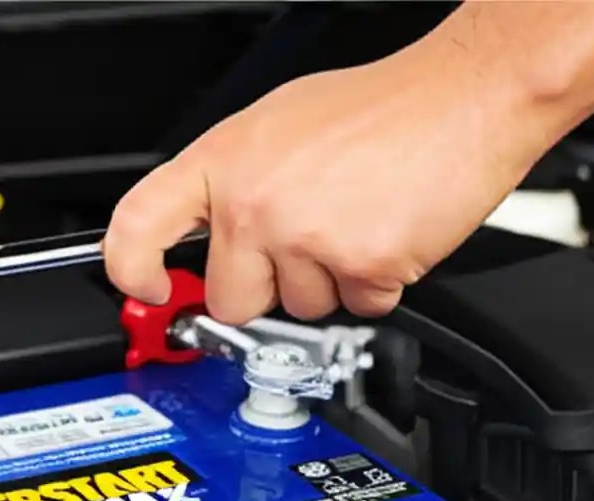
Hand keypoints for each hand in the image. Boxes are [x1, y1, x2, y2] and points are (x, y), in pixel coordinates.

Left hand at [101, 31, 550, 324]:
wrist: (464, 98)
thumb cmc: (377, 109)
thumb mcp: (274, 128)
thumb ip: (230, 183)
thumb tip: (200, 230)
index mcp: (223, 163)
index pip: (137, 225)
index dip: (129, 270)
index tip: (149, 289)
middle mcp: (254, 203)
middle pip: (230, 298)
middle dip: (266, 286)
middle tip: (303, 241)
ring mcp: (304, 238)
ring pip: (296, 309)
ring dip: (326, 282)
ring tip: (354, 221)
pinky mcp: (359, 267)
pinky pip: (355, 309)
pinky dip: (373, 286)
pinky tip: (383, 235)